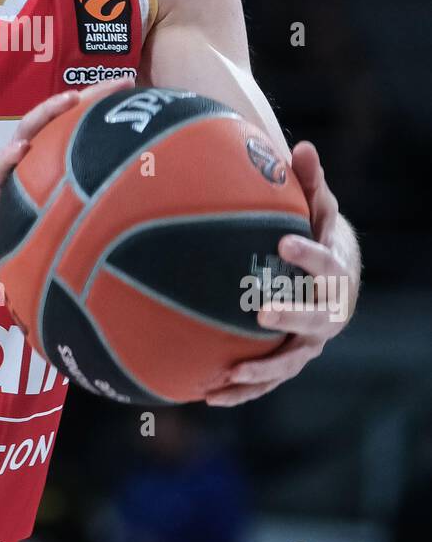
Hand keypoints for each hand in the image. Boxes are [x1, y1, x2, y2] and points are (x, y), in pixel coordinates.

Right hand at [0, 78, 130, 297]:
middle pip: (56, 116)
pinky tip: (22, 148)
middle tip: (118, 83)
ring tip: (70, 100)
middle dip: (86, 96)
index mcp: (47, 158)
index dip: (101, 103)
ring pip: (26, 130)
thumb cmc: (23, 236)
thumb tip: (135, 200)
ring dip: (47, 113)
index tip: (131, 84)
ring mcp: (7, 168)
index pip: (76, 122)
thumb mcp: (62, 216)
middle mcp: (29, 155)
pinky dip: (9, 155)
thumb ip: (86, 202)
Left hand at [205, 140, 357, 406]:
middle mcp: (326, 311)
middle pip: (312, 318)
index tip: (283, 242)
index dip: (308, 254)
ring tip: (229, 373)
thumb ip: (308, 180)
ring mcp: (309, 341)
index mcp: (334, 271)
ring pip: (289, 361)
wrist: (333, 278)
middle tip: (259, 314)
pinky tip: (207, 395)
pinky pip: (267, 380)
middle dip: (288, 316)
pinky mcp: (289, 360)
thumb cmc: (316, 233)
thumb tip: (302, 145)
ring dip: (261, 370)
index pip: (327, 262)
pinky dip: (241, 392)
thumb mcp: (317, 206)